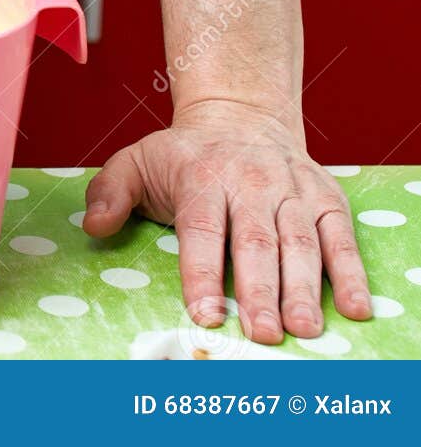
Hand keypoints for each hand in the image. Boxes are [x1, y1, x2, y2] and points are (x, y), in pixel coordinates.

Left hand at [82, 99, 372, 343]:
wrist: (240, 113)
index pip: (201, 229)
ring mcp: (291, 190)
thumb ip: (111, 191)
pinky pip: (340, 236)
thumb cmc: (186, 154)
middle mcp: (250, 183)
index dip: (203, 273)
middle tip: (262, 333)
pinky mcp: (324, 197)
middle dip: (259, 290)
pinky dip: (350, 272)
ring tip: (303, 328)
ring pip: (299, 242)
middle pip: (255, 241)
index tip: (205, 313)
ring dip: (303, 288)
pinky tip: (353, 307)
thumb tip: (92, 225)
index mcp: (202, 176)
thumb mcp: (139, 160)